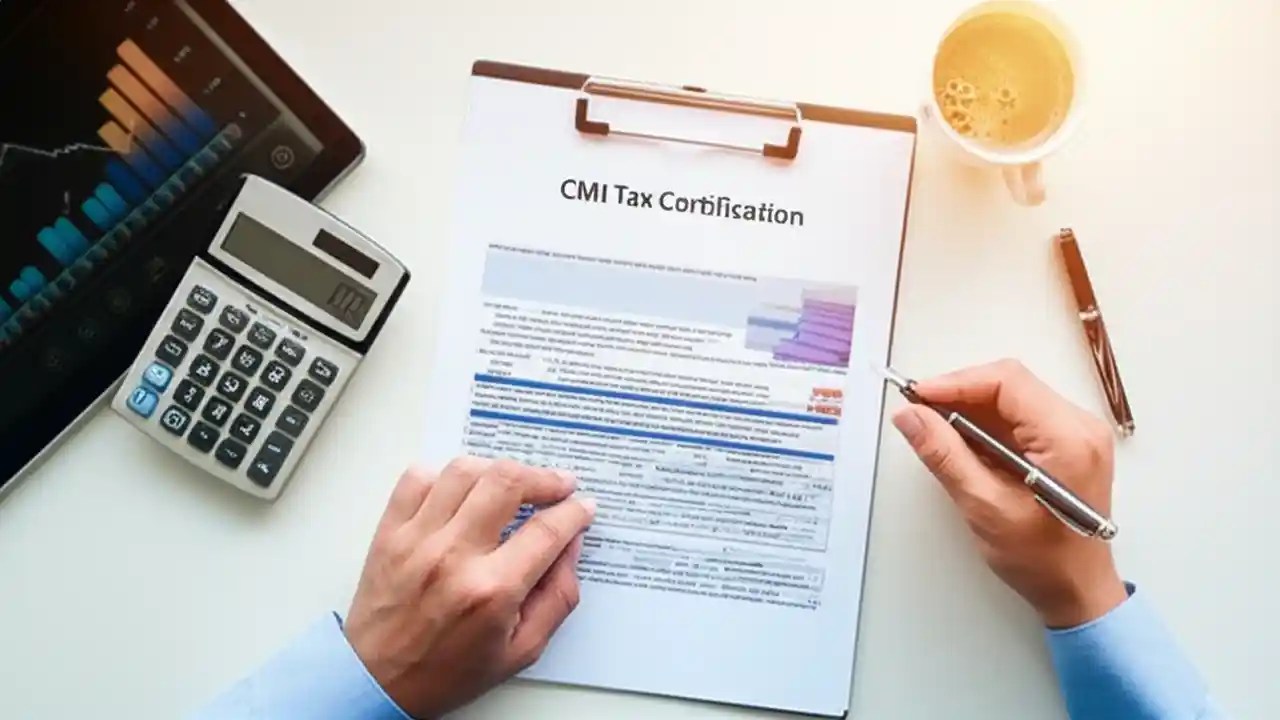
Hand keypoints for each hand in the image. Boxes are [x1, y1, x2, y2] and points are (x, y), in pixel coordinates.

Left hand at [343, 458, 595, 717]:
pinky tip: (461, 491)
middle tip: (557, 485)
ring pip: (465, 470)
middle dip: (543, 477)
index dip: (574, 511)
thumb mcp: (522, 650)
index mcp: (492, 591)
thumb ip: (558, 596)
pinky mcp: (390, 532)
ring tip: (511, 484)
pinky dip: (445, 475)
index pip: (547, 530)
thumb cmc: (448, 671)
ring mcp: (417, 539)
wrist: (376, 681)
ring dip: (497, 470)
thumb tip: (570, 545)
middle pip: (507, 481)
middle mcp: (454, 556)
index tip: (582, 507)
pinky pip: (418, 477)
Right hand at [891, 360, 1126, 627]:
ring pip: (1013, 397)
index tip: (917, 397)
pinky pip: (1021, 416)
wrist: (1079, 590)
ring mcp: (1078, 433)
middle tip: (919, 412)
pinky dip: (987, 423)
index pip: (1007, 382)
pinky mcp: (1068, 443)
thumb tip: (909, 416)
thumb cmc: (1041, 559)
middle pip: (1011, 383)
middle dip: (960, 392)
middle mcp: (1081, 426)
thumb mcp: (985, 507)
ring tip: (935, 428)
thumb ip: (945, 455)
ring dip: (971, 407)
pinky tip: (963, 442)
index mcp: (1069, 439)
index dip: (956, 382)